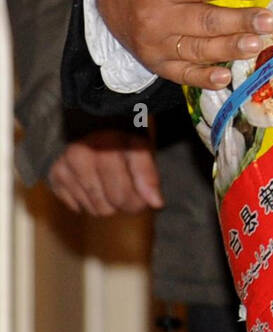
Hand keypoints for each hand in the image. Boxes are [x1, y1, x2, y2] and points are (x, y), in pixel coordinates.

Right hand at [48, 130, 163, 214]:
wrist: (92, 122)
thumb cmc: (122, 137)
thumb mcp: (141, 148)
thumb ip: (148, 174)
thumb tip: (156, 204)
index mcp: (107, 146)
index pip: (124, 196)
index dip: (138, 202)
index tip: (144, 197)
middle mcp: (82, 156)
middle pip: (109, 206)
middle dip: (122, 203)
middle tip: (126, 187)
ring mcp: (65, 166)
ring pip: (94, 209)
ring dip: (106, 202)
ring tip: (109, 181)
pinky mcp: (55, 175)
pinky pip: (77, 207)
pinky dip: (88, 201)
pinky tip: (93, 182)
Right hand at [95, 0, 272, 87]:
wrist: (104, 3)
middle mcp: (158, 18)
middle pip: (205, 20)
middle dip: (240, 21)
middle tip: (268, 21)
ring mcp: (158, 45)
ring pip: (199, 49)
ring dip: (230, 48)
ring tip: (257, 45)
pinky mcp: (158, 64)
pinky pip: (182, 75)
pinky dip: (203, 79)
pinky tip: (225, 78)